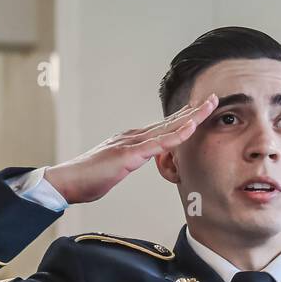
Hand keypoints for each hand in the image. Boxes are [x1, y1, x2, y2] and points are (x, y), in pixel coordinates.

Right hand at [42, 93, 217, 203]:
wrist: (66, 182)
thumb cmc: (86, 179)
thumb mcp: (113, 169)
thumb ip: (125, 163)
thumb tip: (131, 162)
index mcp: (130, 140)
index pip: (162, 127)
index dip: (183, 118)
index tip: (199, 111)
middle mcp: (132, 137)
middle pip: (169, 122)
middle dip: (193, 111)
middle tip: (214, 99)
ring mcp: (130, 144)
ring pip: (168, 128)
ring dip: (191, 116)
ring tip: (210, 105)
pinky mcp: (128, 155)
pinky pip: (157, 144)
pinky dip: (176, 135)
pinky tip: (190, 128)